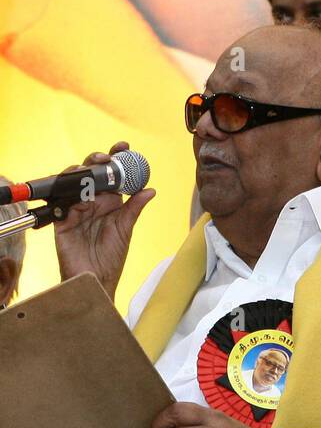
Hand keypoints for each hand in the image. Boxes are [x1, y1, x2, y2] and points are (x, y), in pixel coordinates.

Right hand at [52, 141, 154, 300]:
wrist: (97, 280)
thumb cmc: (111, 257)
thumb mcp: (125, 229)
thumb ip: (134, 208)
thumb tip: (150, 189)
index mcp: (108, 201)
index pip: (110, 175)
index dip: (115, 159)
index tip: (124, 147)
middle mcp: (91, 202)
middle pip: (90, 173)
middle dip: (97, 160)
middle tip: (107, 157)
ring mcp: (75, 210)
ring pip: (73, 182)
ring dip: (82, 172)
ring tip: (94, 169)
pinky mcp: (62, 221)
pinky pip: (62, 202)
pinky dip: (70, 195)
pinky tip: (81, 193)